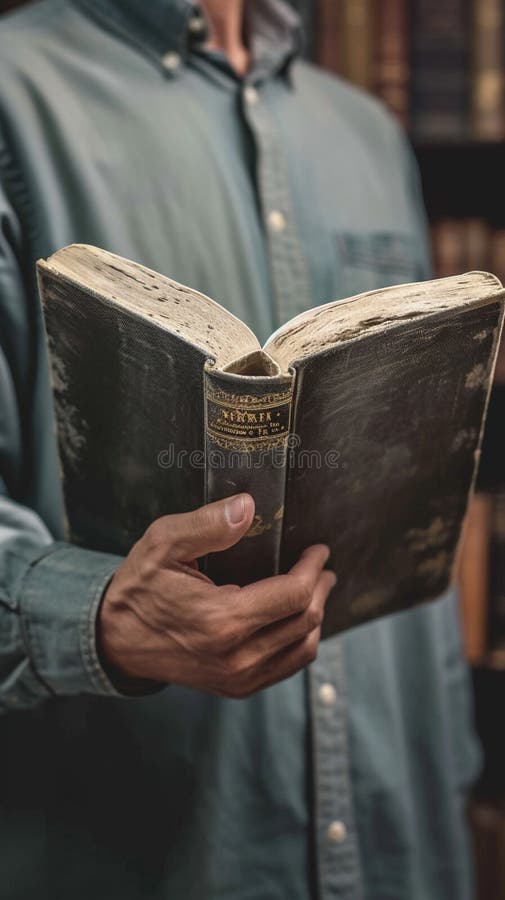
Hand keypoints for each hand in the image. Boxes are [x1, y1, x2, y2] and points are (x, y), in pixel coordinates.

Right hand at [97, 494, 335, 697]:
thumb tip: (247, 507)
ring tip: (315, 591)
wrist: (115, 639)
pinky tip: (296, 620)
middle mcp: (235, 656)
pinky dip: (301, 641)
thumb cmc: (140, 587)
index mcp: (222, 620)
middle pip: (305, 621)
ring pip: (302, 648)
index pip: (293, 595)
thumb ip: (207, 525)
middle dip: (320, 590)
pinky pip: (287, 668)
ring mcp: (237, 677)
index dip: (313, 569)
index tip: (318, 550)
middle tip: (322, 568)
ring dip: (315, 617)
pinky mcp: (236, 687)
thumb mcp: (163, 543)